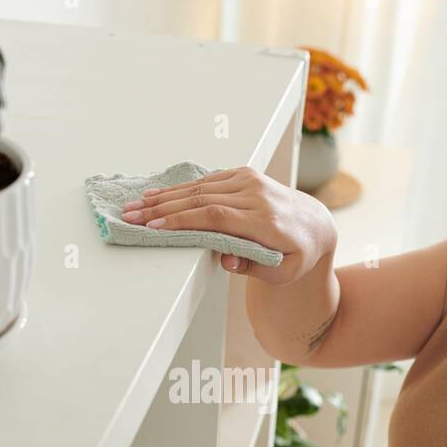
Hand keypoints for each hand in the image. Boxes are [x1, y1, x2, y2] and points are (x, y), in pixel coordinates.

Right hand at [120, 166, 336, 285]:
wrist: (315, 224)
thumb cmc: (297, 254)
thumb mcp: (283, 271)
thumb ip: (253, 267)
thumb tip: (225, 261)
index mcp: (266, 221)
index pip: (216, 217)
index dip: (183, 220)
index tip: (155, 227)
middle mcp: (257, 196)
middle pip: (201, 200)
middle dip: (163, 209)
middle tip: (132, 216)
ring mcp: (250, 181)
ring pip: (200, 187)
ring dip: (165, 197)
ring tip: (136, 205)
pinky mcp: (244, 175)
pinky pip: (207, 181)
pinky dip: (180, 188)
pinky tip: (158, 194)